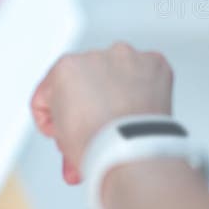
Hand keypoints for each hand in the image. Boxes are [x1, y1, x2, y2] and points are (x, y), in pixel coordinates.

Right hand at [31, 43, 173, 184]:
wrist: (131, 151)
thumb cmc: (96, 146)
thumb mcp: (60, 133)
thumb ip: (63, 116)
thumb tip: (78, 120)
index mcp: (66, 68)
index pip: (53, 89)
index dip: (57, 115)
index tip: (66, 128)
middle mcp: (96, 56)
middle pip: (88, 79)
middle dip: (90, 102)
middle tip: (96, 128)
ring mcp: (128, 57)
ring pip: (118, 73)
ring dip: (117, 93)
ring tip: (121, 122)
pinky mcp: (155, 63)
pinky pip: (148, 73)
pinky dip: (146, 89)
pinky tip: (141, 110)